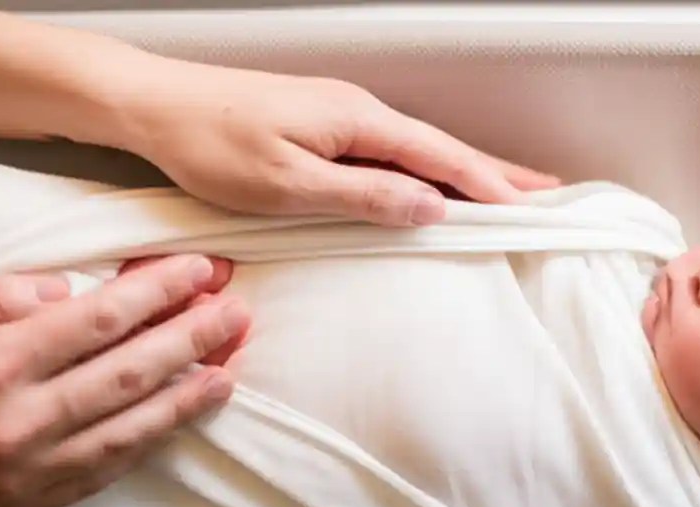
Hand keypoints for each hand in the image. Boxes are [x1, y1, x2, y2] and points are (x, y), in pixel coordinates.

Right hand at [0, 256, 249, 506]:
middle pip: (130, 369)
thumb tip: (63, 290)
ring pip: (133, 424)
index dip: (157, 292)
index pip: (98, 318)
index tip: (198, 271)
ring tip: (232, 366)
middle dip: (192, 336)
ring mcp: (32, 467)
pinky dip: (154, 439)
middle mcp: (20, 418)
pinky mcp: (35, 500)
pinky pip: (111, 466)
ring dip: (190, 392)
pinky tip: (183, 416)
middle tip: (236, 311)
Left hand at [118, 60, 559, 226]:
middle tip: (543, 193)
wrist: (156, 106)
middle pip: (441, 147)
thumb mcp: (289, 185)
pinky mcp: (322, 125)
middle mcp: (357, 110)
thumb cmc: (212, 144)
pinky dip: (426, 168)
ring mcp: (341, 115)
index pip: (439, 157)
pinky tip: (433, 184)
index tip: (528, 206)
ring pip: (419, 149)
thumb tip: (429, 207)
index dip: (487, 184)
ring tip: (504, 192)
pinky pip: (392, 149)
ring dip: (465, 171)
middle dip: (495, 172)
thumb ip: (363, 196)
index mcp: (356, 121)